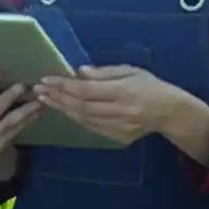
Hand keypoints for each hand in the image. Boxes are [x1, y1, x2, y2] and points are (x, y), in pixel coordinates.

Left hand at [33, 64, 180, 145]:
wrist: (169, 112)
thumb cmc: (150, 85)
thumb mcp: (130, 70)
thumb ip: (104, 72)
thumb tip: (79, 72)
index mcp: (124, 91)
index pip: (87, 89)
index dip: (64, 85)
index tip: (46, 79)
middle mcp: (120, 111)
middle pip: (81, 106)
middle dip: (57, 97)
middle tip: (38, 90)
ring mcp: (119, 127)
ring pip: (83, 119)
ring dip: (62, 109)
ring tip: (45, 99)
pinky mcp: (118, 138)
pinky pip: (91, 128)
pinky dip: (76, 118)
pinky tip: (64, 110)